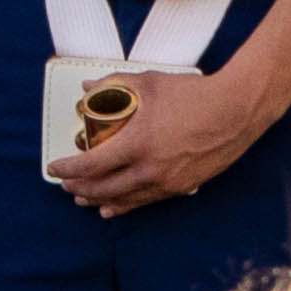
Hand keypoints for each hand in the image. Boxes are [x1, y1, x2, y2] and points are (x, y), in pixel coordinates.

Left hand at [48, 62, 279, 214]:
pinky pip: (146, 201)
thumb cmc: (192, 93)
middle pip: (103, 188)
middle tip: (65, 184)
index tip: (53, 168)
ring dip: (98, 200)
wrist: (236, 110)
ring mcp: (167, 182)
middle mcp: (150, 169)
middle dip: (79, 188)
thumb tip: (88, 88)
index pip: (90, 164)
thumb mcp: (148, 83)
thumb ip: (113, 86)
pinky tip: (113, 208)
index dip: (67, 169)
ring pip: (124, 199)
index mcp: (137, 143)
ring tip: (82, 199)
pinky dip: (125, 205)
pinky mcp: (182, 187)